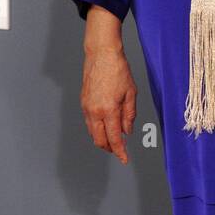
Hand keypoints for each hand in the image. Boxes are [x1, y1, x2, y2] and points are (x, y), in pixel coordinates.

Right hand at [80, 40, 136, 165]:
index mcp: (109, 110)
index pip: (114, 139)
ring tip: (113, 141)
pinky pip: (88, 122)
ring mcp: (87, 107)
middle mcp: (95, 111)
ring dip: (102, 140)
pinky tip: (105, 127)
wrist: (101, 55)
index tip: (124, 159)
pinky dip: (96, 129)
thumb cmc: (118, 71)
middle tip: (120, 150)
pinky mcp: (83, 102)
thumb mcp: (131, 93)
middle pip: (99, 140)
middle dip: (110, 148)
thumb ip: (129, 115)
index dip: (120, 152)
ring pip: (92, 133)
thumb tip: (127, 131)